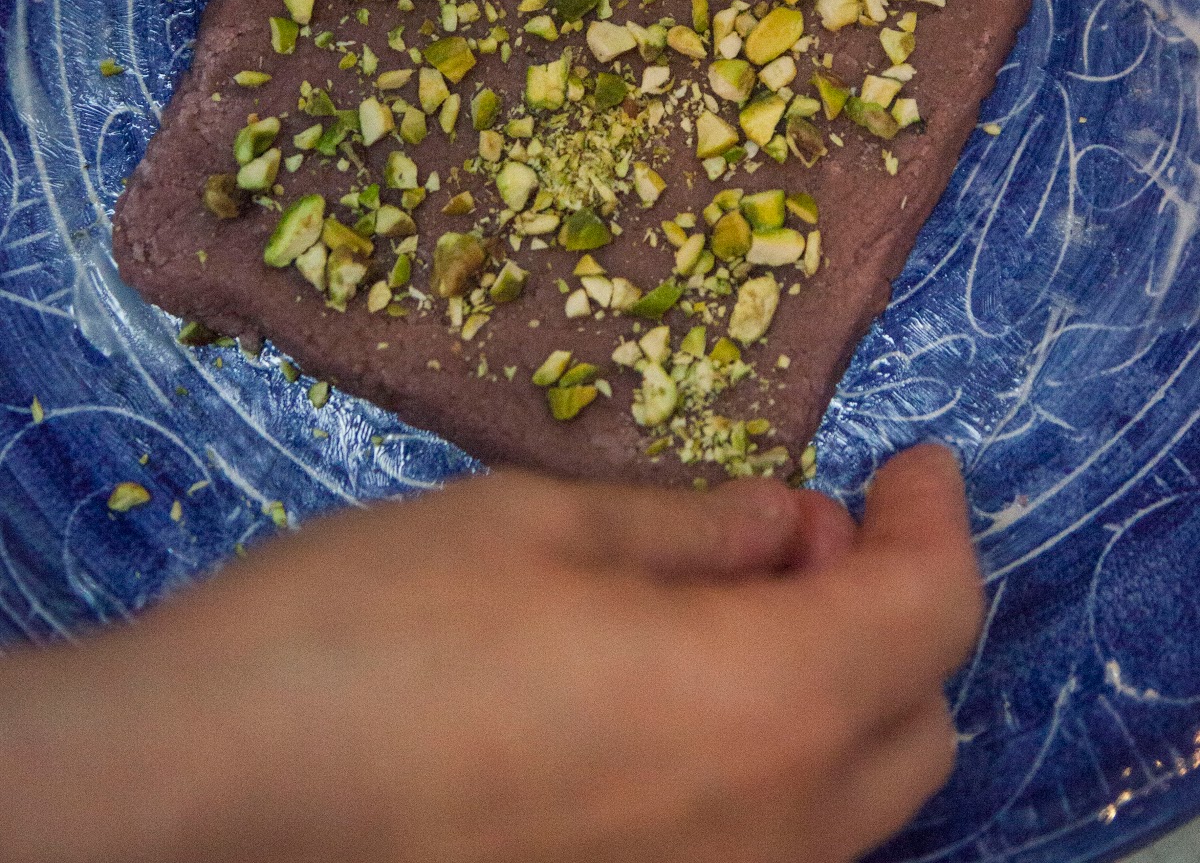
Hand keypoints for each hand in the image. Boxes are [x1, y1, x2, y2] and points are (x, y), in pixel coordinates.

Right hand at [0, 446, 981, 862]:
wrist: (209, 797)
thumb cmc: (376, 629)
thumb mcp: (541, 527)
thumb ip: (693, 531)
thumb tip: (787, 528)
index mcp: (760, 709)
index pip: (931, 614)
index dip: (937, 520)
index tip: (912, 462)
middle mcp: (771, 839)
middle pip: (919, 720)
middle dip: (890, 607)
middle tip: (801, 530)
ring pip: (855, 800)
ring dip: (838, 687)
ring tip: (735, 602)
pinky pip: (773, 848)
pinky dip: (775, 761)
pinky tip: (673, 696)